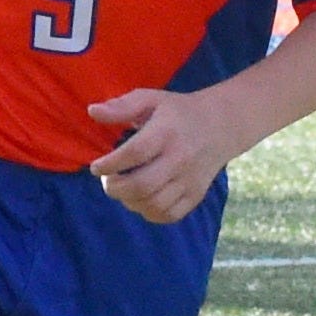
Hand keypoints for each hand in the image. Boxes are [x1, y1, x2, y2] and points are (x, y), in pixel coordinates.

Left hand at [86, 86, 235, 221]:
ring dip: (130, 202)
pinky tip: (142, 200)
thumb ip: (122, 106)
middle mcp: (180, 158)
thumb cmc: (178, 112)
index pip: (134, 154)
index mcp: (166, 132)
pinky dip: (149, 213)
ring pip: (154, 204)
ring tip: (124, 190)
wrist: (222, 125)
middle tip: (108, 181)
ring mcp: (190, 180)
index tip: (96, 167)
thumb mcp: (151, 99)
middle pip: (142, 185)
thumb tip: (92, 111)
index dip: (109, 164)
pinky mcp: (196, 194)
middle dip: (115, 188)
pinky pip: (169, 215)